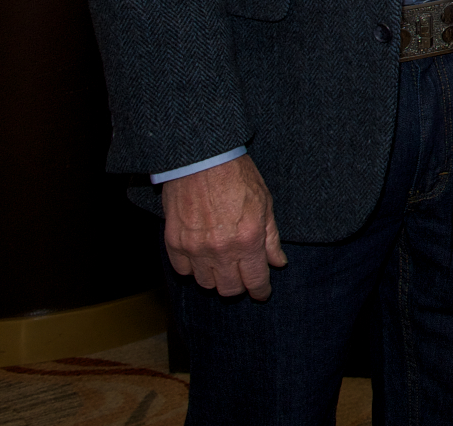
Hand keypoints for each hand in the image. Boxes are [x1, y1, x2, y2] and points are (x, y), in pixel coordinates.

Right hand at [161, 155, 286, 299]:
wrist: (202, 159)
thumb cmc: (237, 176)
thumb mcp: (265, 203)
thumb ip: (271, 238)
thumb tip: (278, 263)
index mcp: (248, 240)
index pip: (255, 281)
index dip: (260, 291)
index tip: (262, 293)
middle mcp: (221, 249)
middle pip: (229, 289)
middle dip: (239, 286)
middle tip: (242, 276)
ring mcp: (195, 248)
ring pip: (205, 283)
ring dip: (216, 278)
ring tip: (222, 264)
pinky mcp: (174, 243)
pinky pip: (183, 271)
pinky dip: (193, 268)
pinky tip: (201, 256)